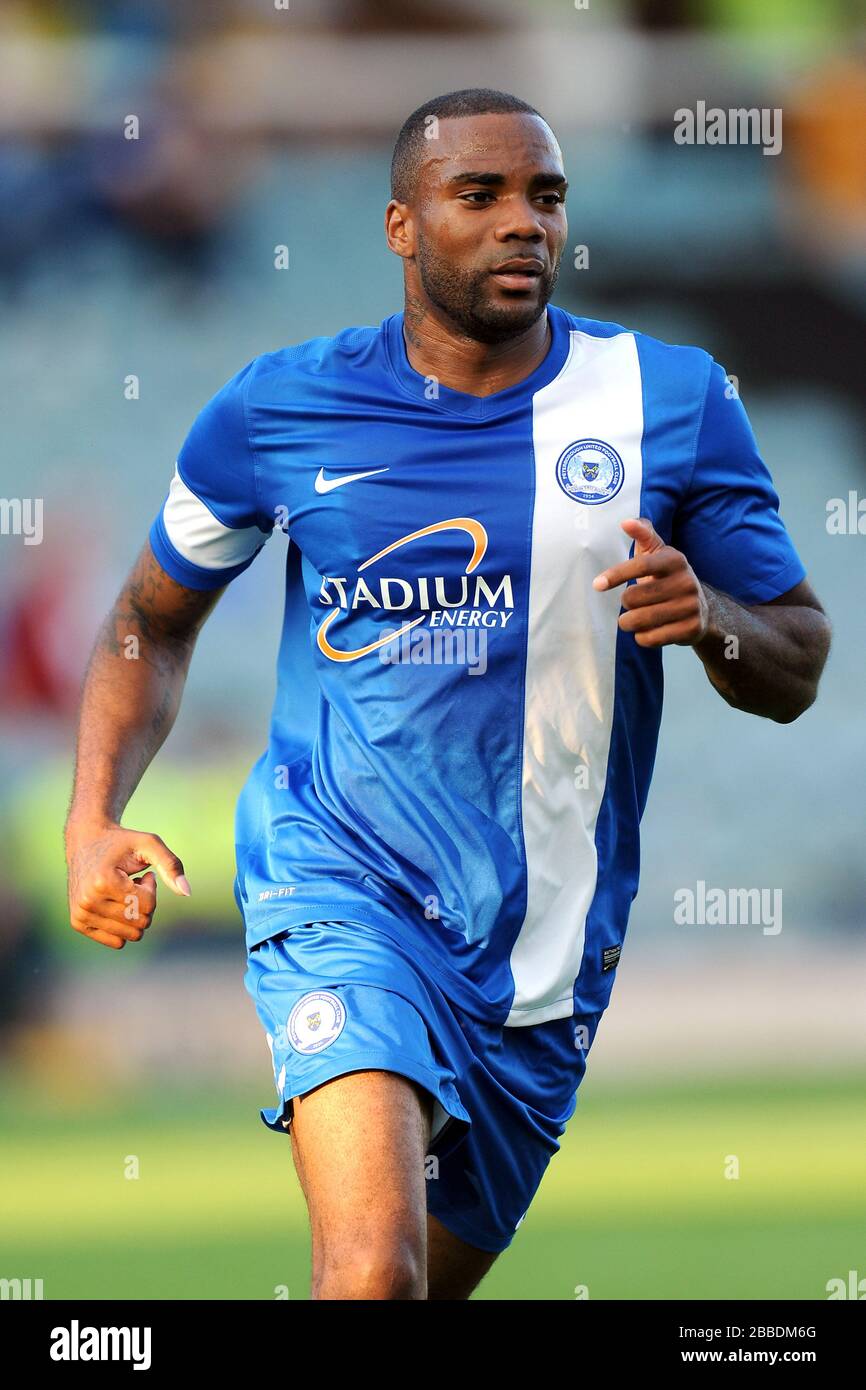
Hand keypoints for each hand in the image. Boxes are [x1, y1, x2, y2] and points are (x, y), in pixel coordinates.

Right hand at [65, 823, 190, 948]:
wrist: (86, 842)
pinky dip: (123, 925)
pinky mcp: (78, 923)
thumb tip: (187, 892)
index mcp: (103, 882)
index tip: (143, 874)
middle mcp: (88, 901)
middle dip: (145, 903)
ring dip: (134, 914)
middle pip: (141, 923)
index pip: (148, 905)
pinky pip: (117, 942)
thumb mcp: (149, 844)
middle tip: (133, 883)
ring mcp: (80, 914)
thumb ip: (171, 865)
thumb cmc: (122, 843)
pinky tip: (114, 902)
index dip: (152, 889)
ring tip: (123, 892)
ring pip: (131, 935)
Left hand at [592, 517, 708, 647]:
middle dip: (626, 603)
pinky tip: (648, 630)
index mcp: (675, 560)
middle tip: (632, 602)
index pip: (641, 566)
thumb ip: (643, 535)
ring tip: (632, 618)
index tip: (597, 585)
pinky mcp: (691, 629)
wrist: (702, 609)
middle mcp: (686, 582)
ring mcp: (690, 607)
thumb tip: (625, 522)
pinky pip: (651, 638)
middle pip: (634, 598)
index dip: (617, 575)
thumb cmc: (667, 577)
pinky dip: (642, 637)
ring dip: (628, 622)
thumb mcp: (658, 553)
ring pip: (640, 620)